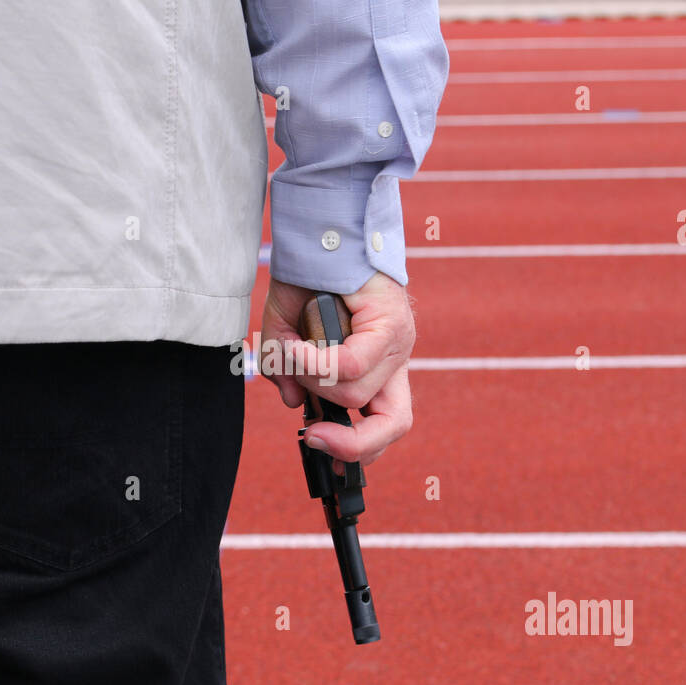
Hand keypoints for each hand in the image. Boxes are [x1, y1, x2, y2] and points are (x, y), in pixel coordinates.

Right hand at [259, 271, 414, 465]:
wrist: (320, 223)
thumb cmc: (307, 274)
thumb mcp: (286, 330)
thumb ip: (286, 367)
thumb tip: (292, 401)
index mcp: (379, 363)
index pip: (389, 421)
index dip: (363, 449)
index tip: (329, 461)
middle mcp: (397, 355)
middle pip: (391, 423)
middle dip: (349, 441)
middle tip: (313, 438)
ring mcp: (399, 340)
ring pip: (355, 393)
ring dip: (312, 380)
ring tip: (291, 349)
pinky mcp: (391, 322)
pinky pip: (351, 365)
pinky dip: (315, 363)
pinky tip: (298, 346)